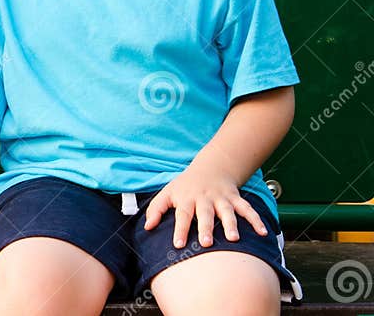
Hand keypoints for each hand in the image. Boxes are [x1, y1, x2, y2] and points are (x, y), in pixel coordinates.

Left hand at [143, 162, 268, 247]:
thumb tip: (147, 227)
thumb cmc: (185, 186)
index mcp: (187, 199)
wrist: (210, 167)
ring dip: (231, 224)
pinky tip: (263, 232)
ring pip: (227, 211)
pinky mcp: (235, 199)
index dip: (180, 229)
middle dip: (206, 228)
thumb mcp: (167, 193)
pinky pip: (247, 209)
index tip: (178, 245)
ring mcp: (221, 198)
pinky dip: (256, 220)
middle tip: (207, 243)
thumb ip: (156, 209)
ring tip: (234, 238)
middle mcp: (204, 199)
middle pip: (205, 214)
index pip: (182, 215)